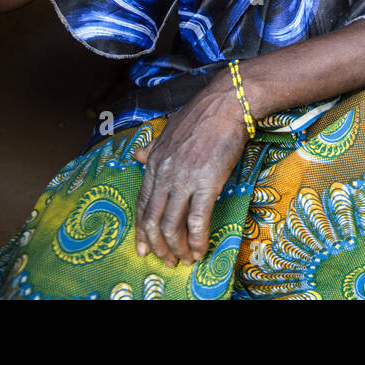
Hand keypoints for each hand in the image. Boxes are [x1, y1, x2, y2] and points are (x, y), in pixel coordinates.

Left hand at [133, 80, 249, 268]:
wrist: (227, 103)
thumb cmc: (202, 114)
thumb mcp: (169, 130)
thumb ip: (153, 147)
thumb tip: (137, 155)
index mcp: (154, 162)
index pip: (142, 204)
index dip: (141, 229)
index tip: (143, 247)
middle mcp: (164, 174)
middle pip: (153, 220)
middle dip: (157, 245)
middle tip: (165, 261)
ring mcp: (184, 179)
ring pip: (171, 225)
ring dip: (176, 248)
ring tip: (184, 260)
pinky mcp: (207, 183)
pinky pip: (196, 220)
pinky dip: (196, 240)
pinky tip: (200, 250)